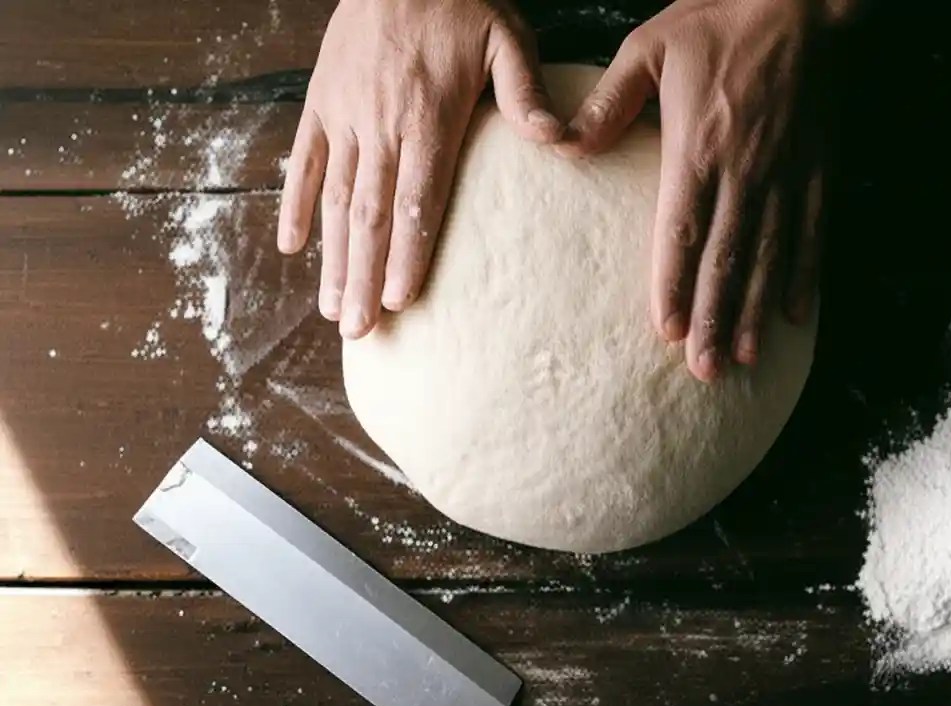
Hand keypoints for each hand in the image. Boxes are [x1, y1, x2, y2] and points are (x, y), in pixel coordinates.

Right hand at [277, 0, 561, 337]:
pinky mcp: (320, 103)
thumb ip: (525, 92)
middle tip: (359, 332)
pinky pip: (302, 161)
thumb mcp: (505, 36)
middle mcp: (379, 125)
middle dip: (363, 277)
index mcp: (427, 116)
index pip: (416, 199)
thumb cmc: (462, 2)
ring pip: (334, 199)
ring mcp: (343, 116)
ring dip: (332, 257)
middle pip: (370, 214)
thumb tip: (559, 141)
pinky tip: (294, 248)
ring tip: (332, 309)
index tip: (401, 302)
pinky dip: (296, 204)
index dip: (407, 253)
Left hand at [558, 0, 848, 382]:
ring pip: (768, 257)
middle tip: (703, 370)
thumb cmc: (719, 20)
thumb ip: (608, 102)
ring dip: (753, 311)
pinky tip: (794, 316)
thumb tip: (564, 144)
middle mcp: (744, 171)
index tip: (666, 330)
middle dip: (713, 318)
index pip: (681, 230)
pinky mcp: (817, 170)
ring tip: (741, 359)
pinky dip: (804, 277)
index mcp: (697, 146)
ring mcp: (785, 174)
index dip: (674, 283)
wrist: (804, 0)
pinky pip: (811, 234)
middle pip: (726, 259)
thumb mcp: (650, 47)